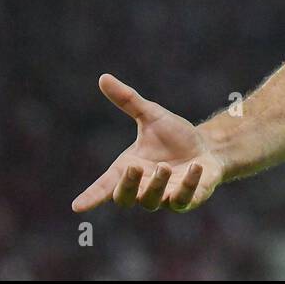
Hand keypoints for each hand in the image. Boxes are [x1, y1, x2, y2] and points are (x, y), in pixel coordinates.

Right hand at [71, 74, 224, 212]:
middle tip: (134, 167)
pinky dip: (188, 185)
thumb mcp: (151, 116)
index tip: (77, 206)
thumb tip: (103, 77)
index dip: (91, 196)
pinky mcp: (187, 199)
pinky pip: (184, 200)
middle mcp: (143, 187)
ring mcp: (164, 197)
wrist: (207, 147)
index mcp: (129, 169)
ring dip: (157, 185)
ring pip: (152, 201)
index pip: (105, 187)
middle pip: (125, 198)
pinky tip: (195, 167)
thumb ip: (127, 101)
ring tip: (166, 166)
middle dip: (127, 185)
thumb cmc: (174, 136)